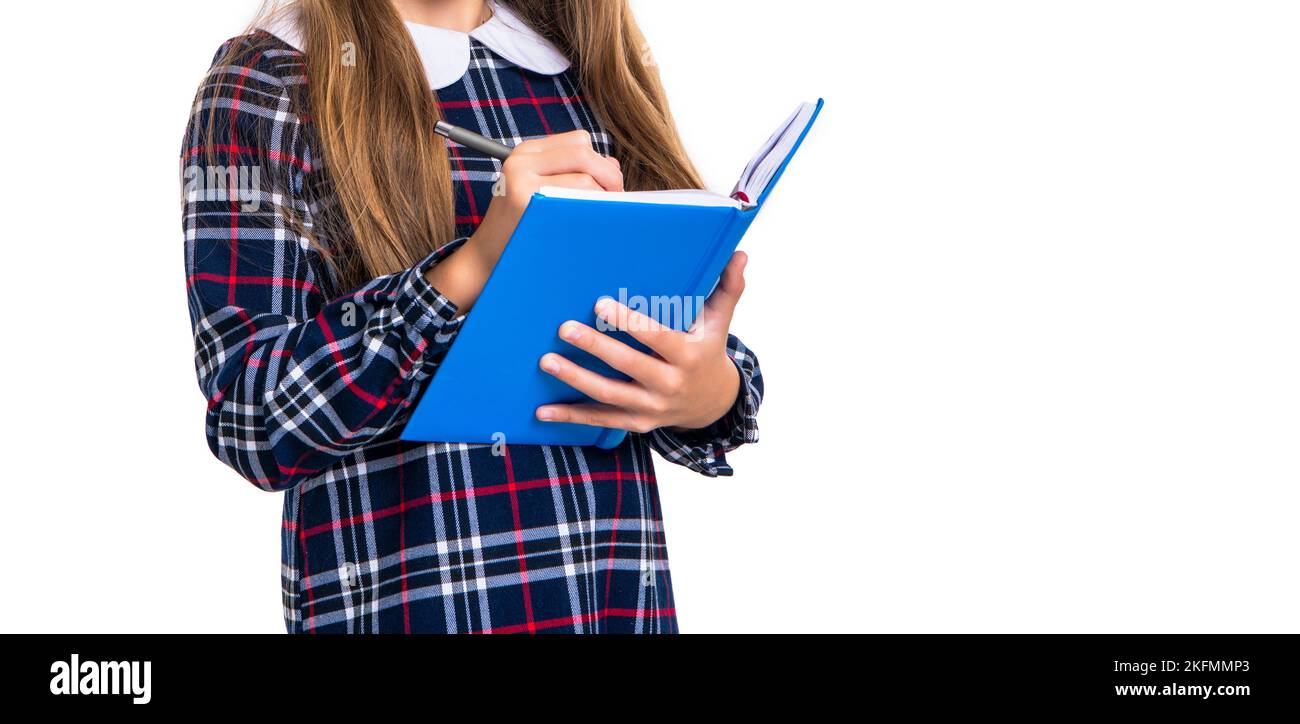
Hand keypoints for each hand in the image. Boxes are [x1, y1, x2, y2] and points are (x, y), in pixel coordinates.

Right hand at [471, 130, 621, 262]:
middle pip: (585, 154)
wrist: (487, 257)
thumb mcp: (538, 188)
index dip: (602, 161)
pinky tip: (591, 225)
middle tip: (618, 201)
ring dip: (604, 198)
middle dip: (610, 177)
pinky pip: (576, 199)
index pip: (580, 141)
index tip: (609, 184)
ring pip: (584, 178)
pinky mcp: (526, 201)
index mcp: (527, 152)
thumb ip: (571, 172)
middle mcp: (522, 159)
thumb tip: (613, 166)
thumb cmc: (522, 226)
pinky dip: (592, 210)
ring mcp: (522, 179)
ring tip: (603, 216)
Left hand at [536, 252, 748, 432]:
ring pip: (610, 396)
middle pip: (627, 366)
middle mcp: (669, 385)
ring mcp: (652, 408)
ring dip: (576, 380)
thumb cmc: (708, 351)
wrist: (713, 404)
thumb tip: (741, 253)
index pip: (656, 338)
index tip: (600, 304)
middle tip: (564, 329)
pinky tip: (543, 410)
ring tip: (547, 361)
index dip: (628, 323)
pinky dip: (572, 417)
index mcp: (687, 356)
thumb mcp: (720, 322)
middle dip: (595, 347)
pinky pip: (601, 420)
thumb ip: (729, 287)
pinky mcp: (637, 423)